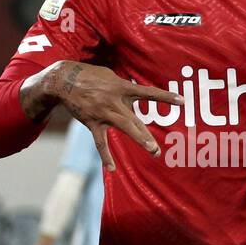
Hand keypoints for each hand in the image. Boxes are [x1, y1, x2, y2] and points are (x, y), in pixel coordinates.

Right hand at [22, 61, 182, 171]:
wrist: (63, 81)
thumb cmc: (89, 75)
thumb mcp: (110, 75)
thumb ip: (124, 86)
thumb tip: (135, 92)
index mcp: (122, 87)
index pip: (148, 92)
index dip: (166, 96)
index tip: (182, 101)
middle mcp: (115, 101)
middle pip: (136, 119)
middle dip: (148, 133)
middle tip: (160, 147)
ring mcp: (104, 113)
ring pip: (125, 129)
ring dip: (140, 139)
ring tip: (153, 150)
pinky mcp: (92, 123)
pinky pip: (100, 143)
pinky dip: (106, 156)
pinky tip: (112, 169)